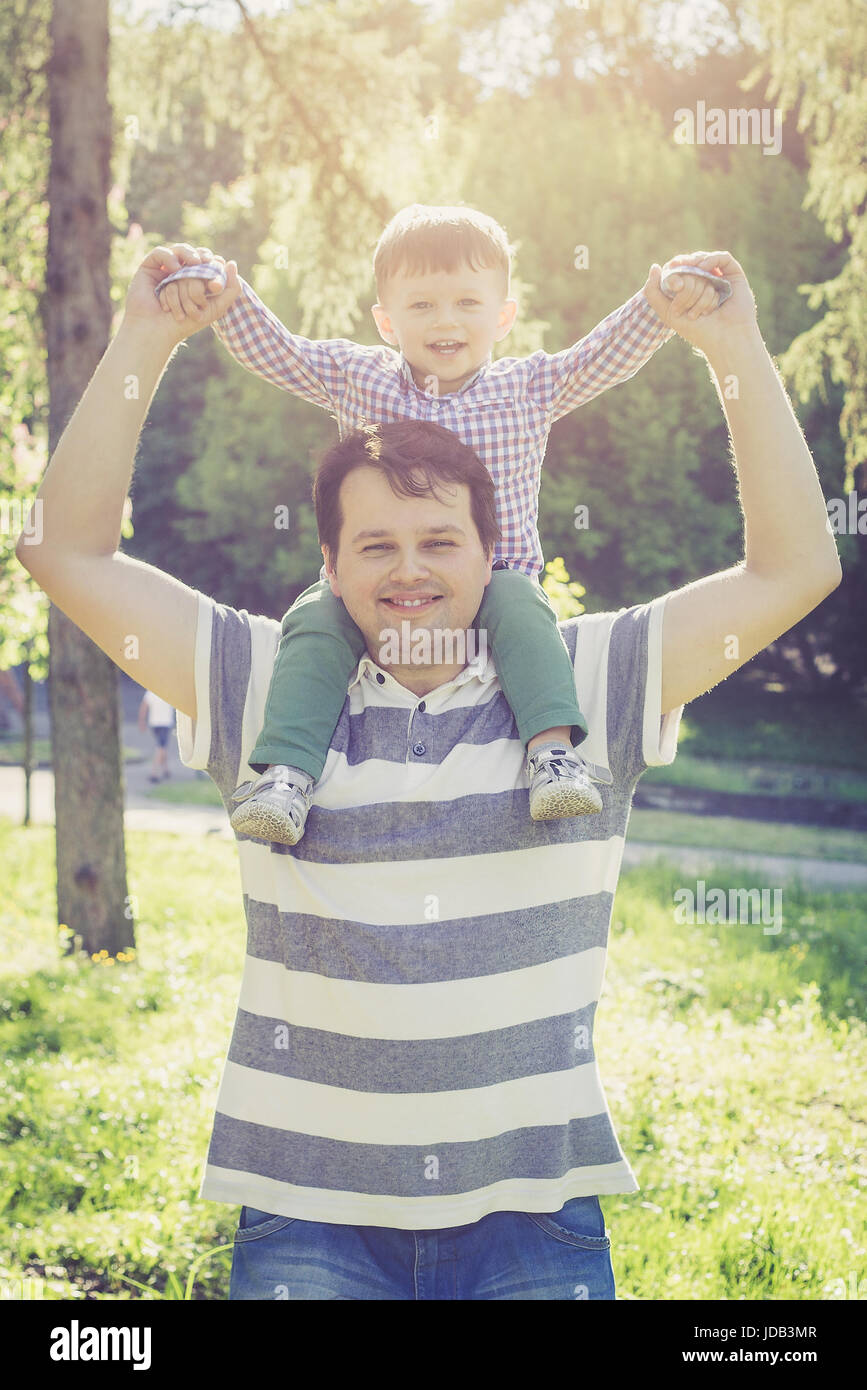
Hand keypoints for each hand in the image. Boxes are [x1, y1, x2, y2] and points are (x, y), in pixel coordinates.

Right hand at [123, 243, 239, 343]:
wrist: (158, 331)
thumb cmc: (186, 323)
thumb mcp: (216, 308)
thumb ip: (231, 289)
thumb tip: (232, 262)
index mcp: (197, 280)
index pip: (210, 261)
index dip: (215, 264)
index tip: (217, 283)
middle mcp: (182, 272)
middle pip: (197, 256)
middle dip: (202, 269)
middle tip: (207, 275)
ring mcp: (165, 268)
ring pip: (181, 253)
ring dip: (188, 263)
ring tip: (194, 269)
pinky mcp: (149, 266)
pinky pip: (161, 252)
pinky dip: (169, 258)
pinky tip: (174, 269)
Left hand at [643, 251, 758, 352]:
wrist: (724, 340)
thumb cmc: (698, 330)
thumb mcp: (667, 313)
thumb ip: (653, 292)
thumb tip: (655, 266)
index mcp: (688, 288)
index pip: (676, 269)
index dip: (673, 272)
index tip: (673, 285)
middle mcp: (704, 281)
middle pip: (689, 267)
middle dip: (687, 289)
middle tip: (687, 308)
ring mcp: (719, 277)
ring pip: (703, 264)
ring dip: (698, 286)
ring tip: (698, 307)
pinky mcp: (734, 275)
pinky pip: (722, 257)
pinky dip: (711, 260)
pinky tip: (705, 271)